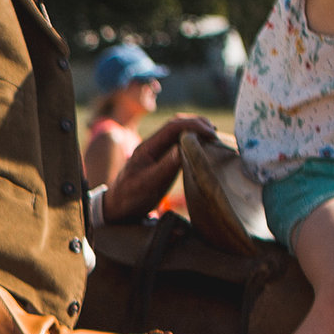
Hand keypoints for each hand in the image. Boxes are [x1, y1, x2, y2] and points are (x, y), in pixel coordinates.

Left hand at [99, 113, 216, 222]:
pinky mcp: (162, 161)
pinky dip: (193, 142)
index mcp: (147, 148)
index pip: (172, 127)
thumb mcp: (148, 184)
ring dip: (196, 131)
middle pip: (176, 125)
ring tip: (213, 137)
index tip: (211, 133)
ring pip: (178, 133)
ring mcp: (157, 152)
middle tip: (215, 133)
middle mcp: (152, 146)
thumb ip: (164, 167)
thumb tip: (182, 149)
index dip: (193, 126)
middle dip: (197, 124)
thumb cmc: (130, 198)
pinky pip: (178, 145)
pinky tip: (203, 148)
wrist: (118, 209)